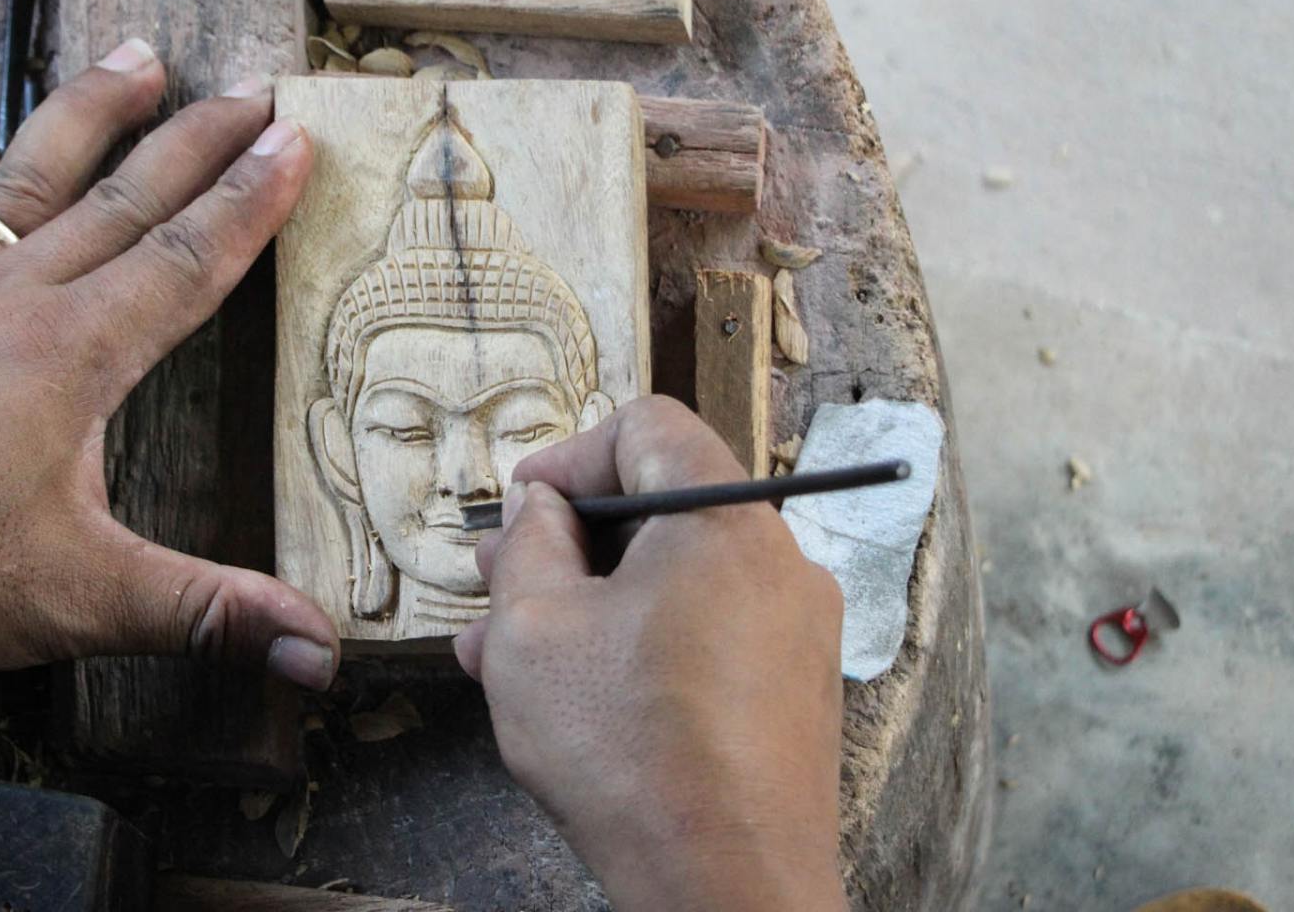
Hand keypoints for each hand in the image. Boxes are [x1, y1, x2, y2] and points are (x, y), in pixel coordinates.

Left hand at [0, 38, 339, 690]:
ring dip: (92, 114)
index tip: (295, 142)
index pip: (188, 260)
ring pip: (32, 175)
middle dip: (199, 141)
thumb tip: (318, 650)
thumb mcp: (80, 599)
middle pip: (127, 198)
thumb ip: (202, 613)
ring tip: (139, 59)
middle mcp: (17, 295)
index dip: (249, 202)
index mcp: (79, 354)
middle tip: (252, 88)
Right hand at [454, 397, 846, 911]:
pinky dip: (639, 646)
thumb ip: (529, 544)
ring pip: (675, 584)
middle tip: (498, 579)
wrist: (728, 887)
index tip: (522, 505)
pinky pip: (706, 638)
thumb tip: (544, 508)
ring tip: (504, 653)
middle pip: (662, 510)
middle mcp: (780, 563)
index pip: (650, 428)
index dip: (572, 453)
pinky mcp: (792, 696)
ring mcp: (796, 633)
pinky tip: (572, 696)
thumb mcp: (533, 629)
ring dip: (590, 603)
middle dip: (568, 541)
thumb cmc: (628, 748)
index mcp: (725, 521)